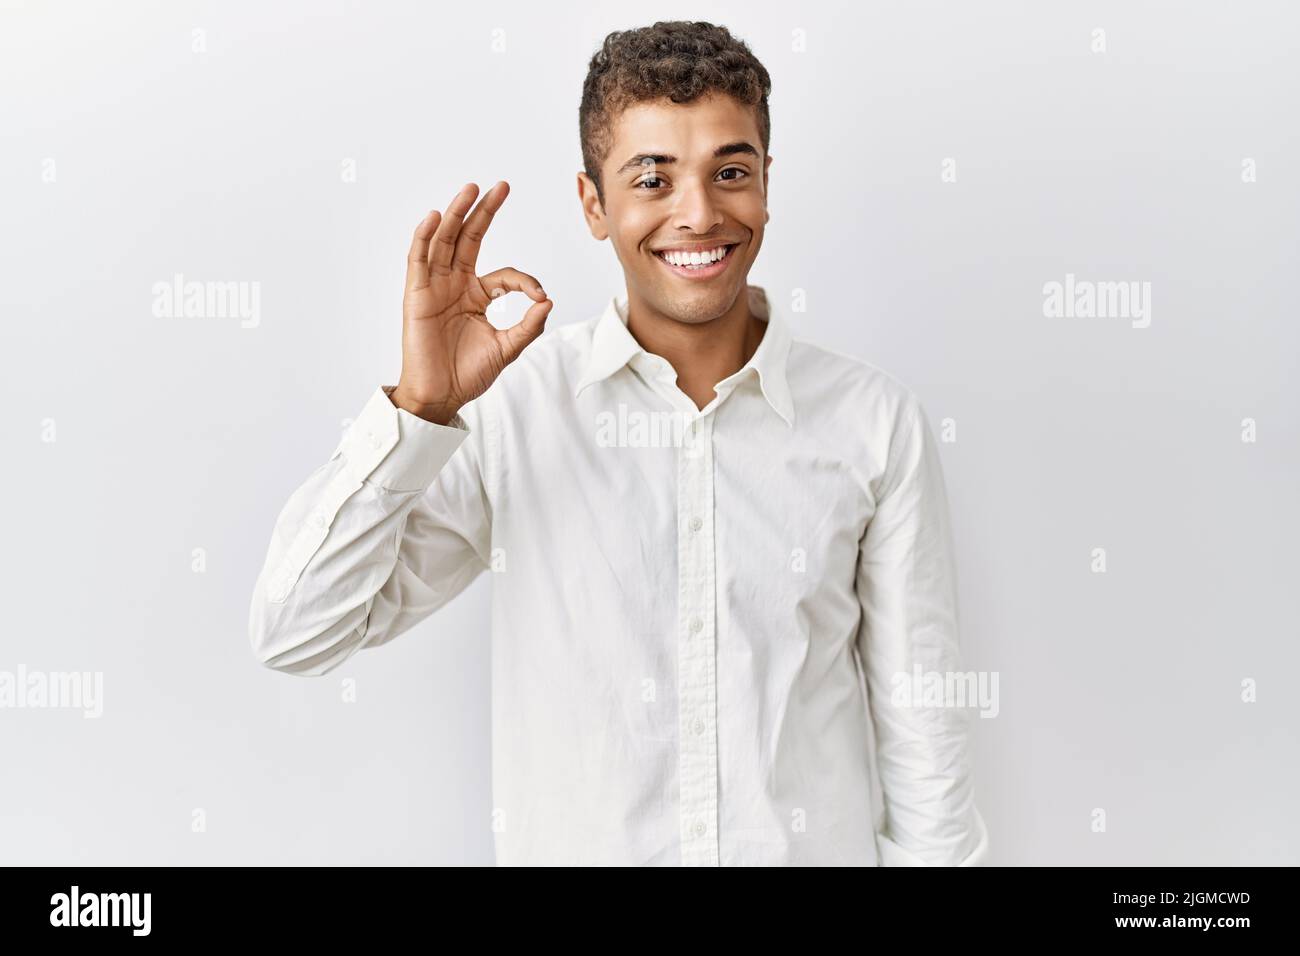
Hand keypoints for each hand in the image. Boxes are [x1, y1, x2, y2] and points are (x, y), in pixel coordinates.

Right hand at [391, 181, 552, 423]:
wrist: (441, 395)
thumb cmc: (468, 374)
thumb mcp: (507, 348)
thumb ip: (528, 326)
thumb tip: (547, 300)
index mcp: (478, 296)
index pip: (505, 275)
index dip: (525, 281)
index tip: (539, 297)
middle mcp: (455, 285)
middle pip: (470, 239)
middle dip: (484, 212)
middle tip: (501, 186)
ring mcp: (435, 287)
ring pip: (445, 241)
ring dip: (456, 214)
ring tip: (471, 189)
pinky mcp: (416, 294)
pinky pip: (418, 259)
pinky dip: (425, 237)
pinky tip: (435, 217)